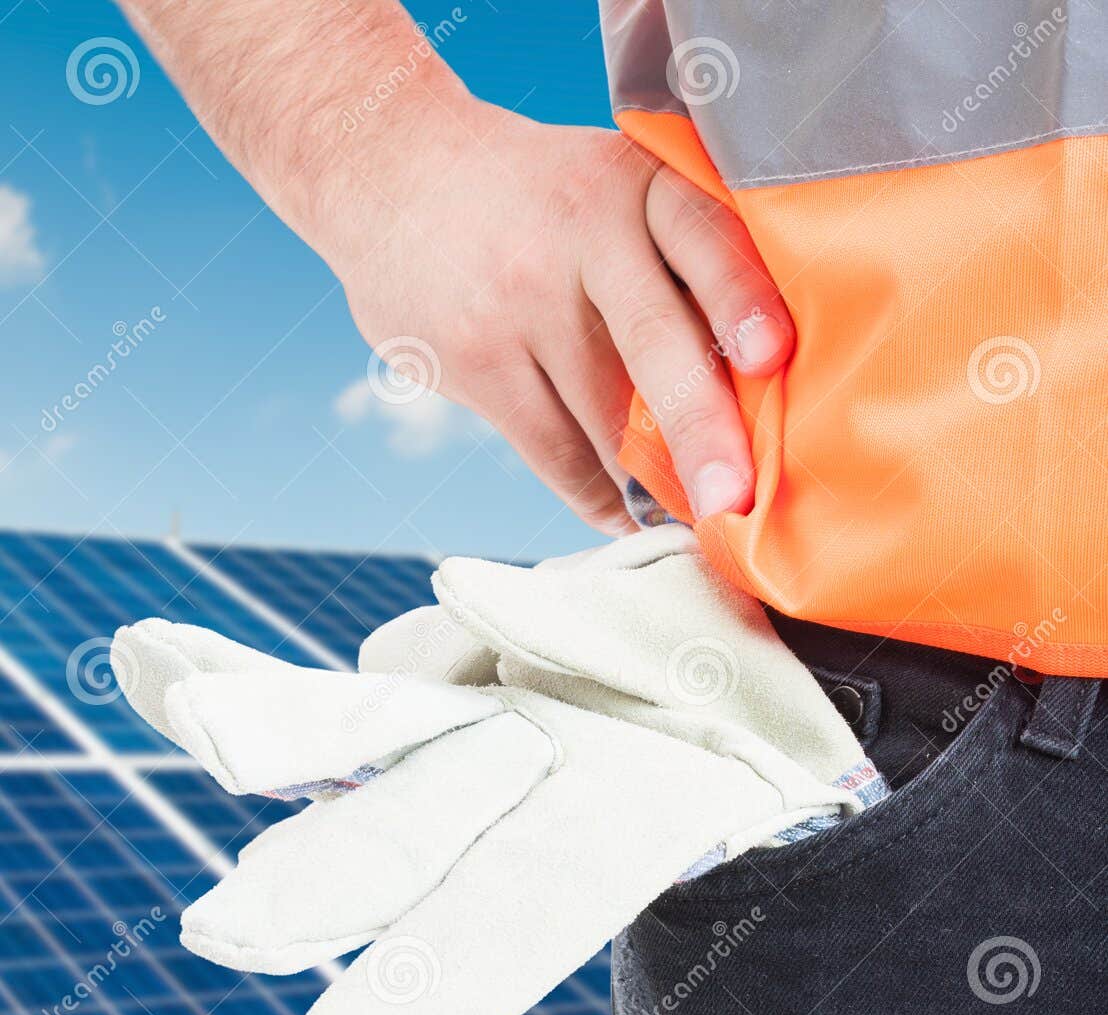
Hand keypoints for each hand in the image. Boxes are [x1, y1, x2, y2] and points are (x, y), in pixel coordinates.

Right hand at [120, 0, 792, 531]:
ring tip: (694, 518)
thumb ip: (674, 255)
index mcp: (630, 186)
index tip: (772, 358)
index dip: (740, 297)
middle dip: (701, 431)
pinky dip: (598, 495)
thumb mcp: (607, 184)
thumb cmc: (536, 201)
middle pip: (652, 343)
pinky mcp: (477, 361)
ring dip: (654, 483)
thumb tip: (759, 379)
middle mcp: (577, 237)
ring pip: (603, 419)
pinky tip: (626, 513)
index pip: (699, 237)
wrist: (388, 169)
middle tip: (734, 503)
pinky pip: (554, 454)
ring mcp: (519, 303)